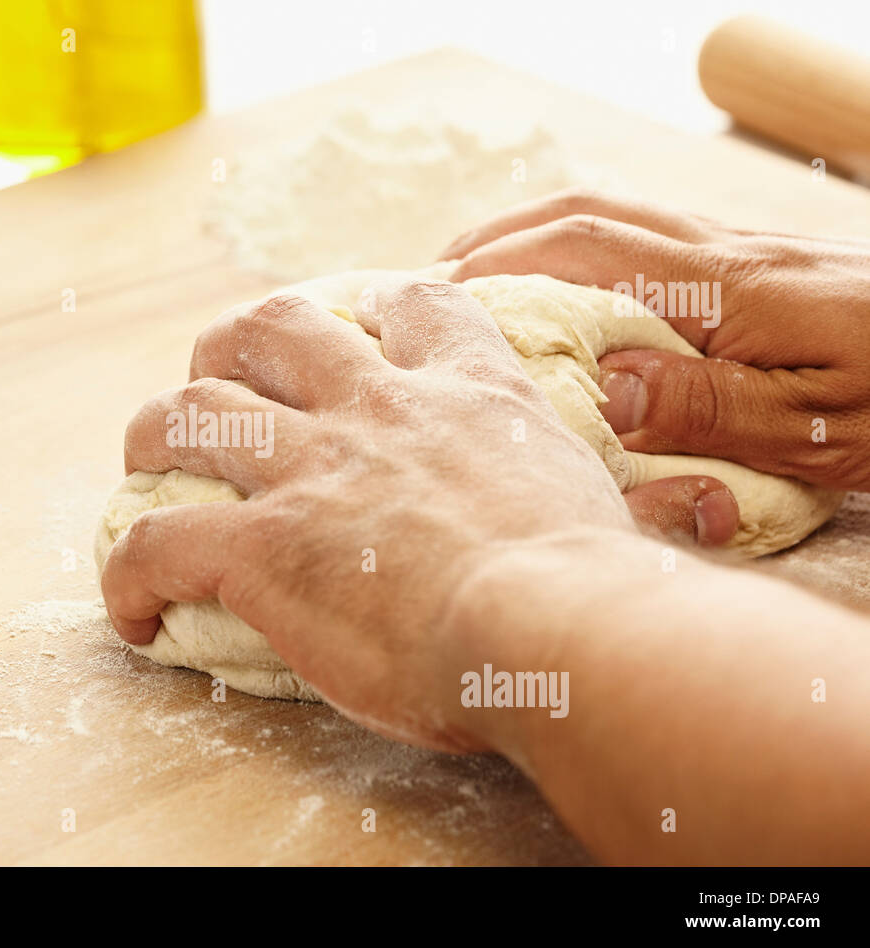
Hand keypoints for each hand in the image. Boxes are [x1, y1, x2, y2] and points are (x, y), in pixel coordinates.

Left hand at [100, 280, 633, 752]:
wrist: (560, 629)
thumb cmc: (600, 586)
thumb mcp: (607, 503)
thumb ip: (597, 491)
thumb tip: (673, 517)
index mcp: (465, 393)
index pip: (414, 304)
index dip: (379, 307)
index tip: (362, 323)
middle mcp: (376, 412)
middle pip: (267, 327)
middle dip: (224, 347)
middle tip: (214, 387)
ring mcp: (310, 471)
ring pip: (184, 412)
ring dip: (149, 438)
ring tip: (144, 474)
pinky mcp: (262, 546)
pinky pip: (155, 540)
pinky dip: (127, 575)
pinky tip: (133, 610)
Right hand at [445, 188, 869, 502]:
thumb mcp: (819, 429)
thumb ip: (709, 404)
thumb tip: (604, 387)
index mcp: (727, 291)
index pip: (584, 252)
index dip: (498, 267)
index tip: (432, 297)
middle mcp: (725, 256)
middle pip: (588, 214)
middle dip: (499, 239)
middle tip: (432, 279)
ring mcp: (743, 256)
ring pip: (617, 219)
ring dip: (536, 237)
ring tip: (480, 277)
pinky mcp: (762, 270)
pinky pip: (650, 242)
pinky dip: (584, 252)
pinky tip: (572, 294)